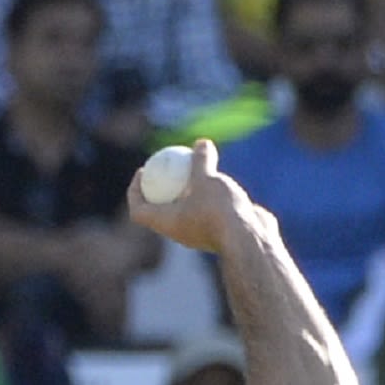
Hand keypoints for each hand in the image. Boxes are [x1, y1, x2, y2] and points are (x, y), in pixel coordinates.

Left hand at [126, 137, 255, 255]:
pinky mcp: (217, 232)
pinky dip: (207, 197)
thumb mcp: (207, 178)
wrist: (249, 241)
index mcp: (167, 223)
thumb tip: (201, 143)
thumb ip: (201, 160)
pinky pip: (206, 211)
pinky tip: (218, 180)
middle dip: (159, 189)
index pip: (139, 211)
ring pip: (186, 210)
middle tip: (166, 165)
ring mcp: (198, 234)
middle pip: (159, 211)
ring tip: (196, 169)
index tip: (142, 172)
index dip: (135, 191)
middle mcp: (179, 232)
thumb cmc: (220, 211)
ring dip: (186, 192)